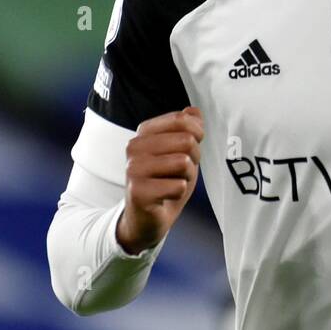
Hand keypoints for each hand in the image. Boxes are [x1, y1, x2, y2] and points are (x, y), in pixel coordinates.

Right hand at [116, 107, 203, 254]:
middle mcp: (134, 147)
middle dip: (193, 159)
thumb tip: (193, 110)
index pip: (181, 119)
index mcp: (144, 132)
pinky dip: (179, 193)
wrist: (147, 219)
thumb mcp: (181, 152)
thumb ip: (188, 129)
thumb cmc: (165, 181)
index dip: (197, 134)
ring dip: (186, 177)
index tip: (190, 149)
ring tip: (172, 183)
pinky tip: (165, 197)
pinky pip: (178, 186)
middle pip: (186, 140)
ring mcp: (133, 168)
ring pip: (183, 162)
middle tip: (180, 172)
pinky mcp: (137, 191)